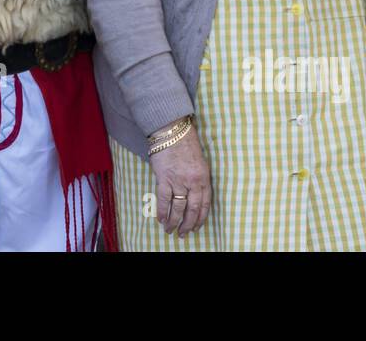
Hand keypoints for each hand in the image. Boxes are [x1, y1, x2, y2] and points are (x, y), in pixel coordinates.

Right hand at [148, 121, 211, 236]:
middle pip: (192, 209)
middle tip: (183, 234)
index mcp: (204, 178)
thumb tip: (194, 195)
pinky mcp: (164, 178)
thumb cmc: (187, 144)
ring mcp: (179, 180)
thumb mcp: (201, 162)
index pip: (205, 204)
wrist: (172, 131)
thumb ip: (199, 179)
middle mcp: (193, 181)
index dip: (200, 218)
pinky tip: (161, 219)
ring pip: (178, 207)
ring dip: (174, 221)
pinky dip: (162, 211)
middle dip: (188, 224)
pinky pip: (163, 199)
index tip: (196, 227)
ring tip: (170, 230)